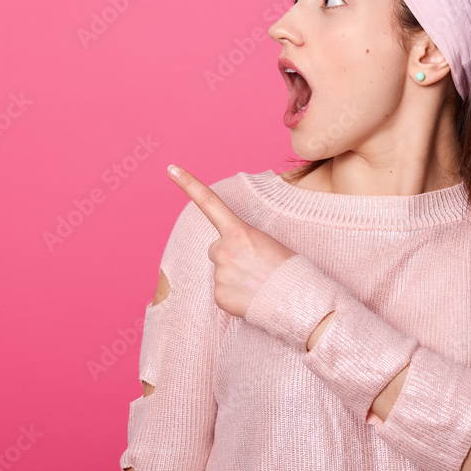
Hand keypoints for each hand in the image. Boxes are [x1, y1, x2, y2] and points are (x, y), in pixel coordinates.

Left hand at [167, 164, 296, 317]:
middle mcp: (224, 251)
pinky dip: (234, 295)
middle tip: (255, 266)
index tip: (172, 169)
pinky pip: (222, 292)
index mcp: (239, 232)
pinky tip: (251, 297)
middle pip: (217, 248)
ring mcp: (219, 275)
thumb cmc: (290, 270)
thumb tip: (230, 258)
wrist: (298, 302)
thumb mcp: (269, 243)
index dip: (189, 184)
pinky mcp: (219, 296)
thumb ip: (243, 242)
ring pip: (220, 271)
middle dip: (230, 255)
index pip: (210, 203)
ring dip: (235, 276)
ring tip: (258, 284)